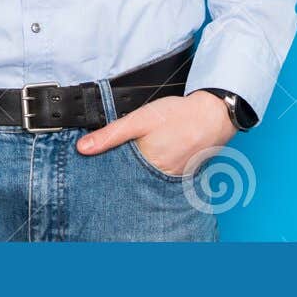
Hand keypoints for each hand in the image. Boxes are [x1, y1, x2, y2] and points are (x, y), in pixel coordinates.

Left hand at [75, 90, 235, 175]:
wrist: (214, 114)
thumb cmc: (178, 115)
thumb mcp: (139, 120)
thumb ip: (111, 134)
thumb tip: (82, 148)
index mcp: (146, 167)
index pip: (118, 178)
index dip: (106, 175)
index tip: (95, 175)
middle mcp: (160, 178)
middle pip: (133, 182)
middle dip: (122, 179)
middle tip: (111, 175)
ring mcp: (174, 178)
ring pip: (148, 180)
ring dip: (140, 176)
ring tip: (133, 168)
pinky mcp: (183, 174)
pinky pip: (164, 178)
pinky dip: (156, 172)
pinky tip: (154, 162)